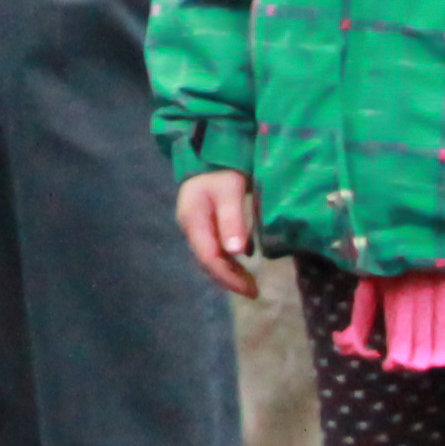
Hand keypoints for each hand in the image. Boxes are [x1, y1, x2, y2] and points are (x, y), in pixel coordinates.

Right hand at [176, 168, 261, 295]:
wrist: (212, 153)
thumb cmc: (222, 171)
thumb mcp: (230, 191)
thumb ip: (232, 220)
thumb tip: (237, 252)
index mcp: (193, 220)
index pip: (209, 256)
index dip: (228, 276)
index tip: (250, 289)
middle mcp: (191, 227)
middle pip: (207, 261)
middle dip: (229, 279)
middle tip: (253, 292)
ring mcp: (195, 226)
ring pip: (210, 257)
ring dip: (229, 272)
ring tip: (250, 284)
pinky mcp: (204, 224)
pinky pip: (214, 248)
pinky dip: (229, 260)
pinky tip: (244, 261)